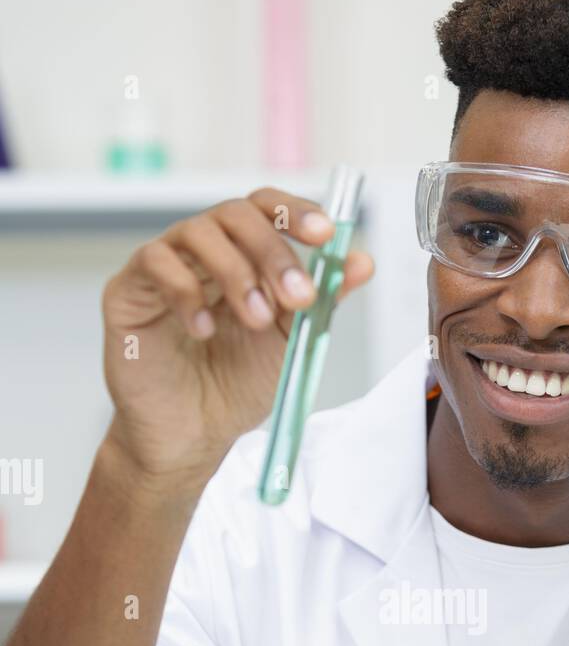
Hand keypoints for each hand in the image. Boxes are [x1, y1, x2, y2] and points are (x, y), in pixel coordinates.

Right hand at [101, 187, 374, 491]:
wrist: (194, 435)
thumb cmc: (237, 386)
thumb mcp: (292, 342)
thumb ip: (323, 301)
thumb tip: (363, 262)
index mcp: (244, 256)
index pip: (266, 210)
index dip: (295, 213)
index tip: (325, 235)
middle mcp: (203, 252)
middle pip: (236, 215)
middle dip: (274, 251)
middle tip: (296, 297)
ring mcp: (164, 266)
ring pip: (198, 232)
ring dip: (236, 273)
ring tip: (255, 320)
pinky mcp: (128, 290)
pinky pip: (155, 263)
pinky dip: (186, 293)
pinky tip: (204, 331)